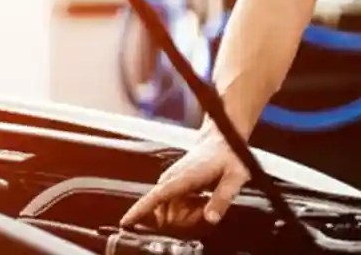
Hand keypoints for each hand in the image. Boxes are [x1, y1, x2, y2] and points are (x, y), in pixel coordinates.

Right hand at [120, 130, 250, 230]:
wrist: (222, 139)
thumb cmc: (228, 155)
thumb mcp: (235, 176)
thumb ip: (223, 197)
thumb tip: (211, 218)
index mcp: (184, 176)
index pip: (156, 196)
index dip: (140, 210)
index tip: (126, 221)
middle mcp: (172, 179)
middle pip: (167, 215)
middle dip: (185, 219)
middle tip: (207, 208)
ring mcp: (172, 182)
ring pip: (171, 213)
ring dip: (188, 215)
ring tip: (206, 201)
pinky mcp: (174, 185)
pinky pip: (175, 208)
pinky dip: (188, 210)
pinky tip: (201, 200)